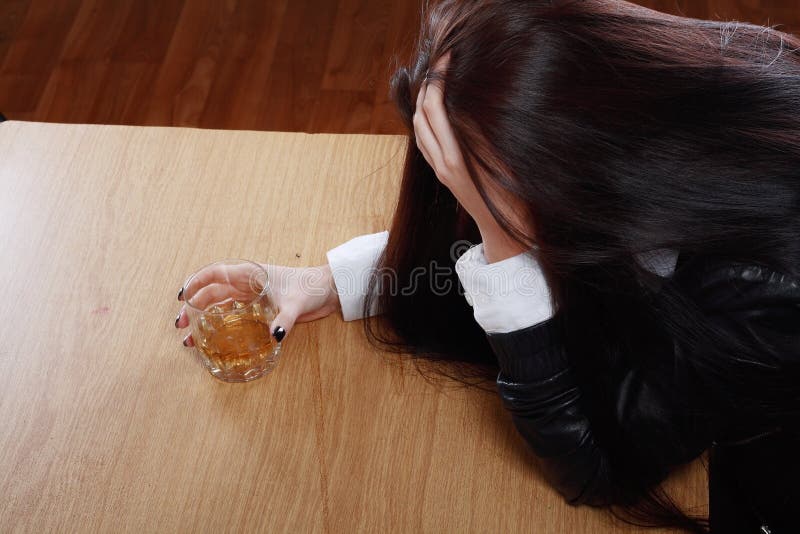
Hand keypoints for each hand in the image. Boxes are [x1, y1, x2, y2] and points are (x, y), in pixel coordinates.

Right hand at [175, 263, 339, 345]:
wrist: (329, 290)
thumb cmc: (312, 288)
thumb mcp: (297, 303)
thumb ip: (285, 319)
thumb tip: (274, 336)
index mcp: (251, 273)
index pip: (215, 274)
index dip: (195, 282)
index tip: (181, 296)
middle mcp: (248, 282)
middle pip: (212, 292)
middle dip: (194, 306)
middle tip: (180, 325)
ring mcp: (253, 295)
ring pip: (220, 305)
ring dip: (204, 318)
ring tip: (190, 337)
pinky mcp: (260, 307)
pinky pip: (234, 314)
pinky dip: (221, 323)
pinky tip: (213, 337)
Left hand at [413, 52, 530, 262]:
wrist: (507, 233)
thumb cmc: (515, 200)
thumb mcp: (502, 162)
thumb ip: (482, 134)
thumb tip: (467, 98)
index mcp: (455, 159)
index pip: (435, 107)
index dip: (438, 78)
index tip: (448, 56)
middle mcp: (442, 164)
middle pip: (421, 113)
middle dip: (428, 84)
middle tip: (443, 61)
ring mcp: (440, 171)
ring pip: (419, 127)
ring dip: (424, 100)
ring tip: (440, 79)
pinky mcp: (443, 174)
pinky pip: (425, 141)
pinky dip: (427, 118)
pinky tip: (440, 107)